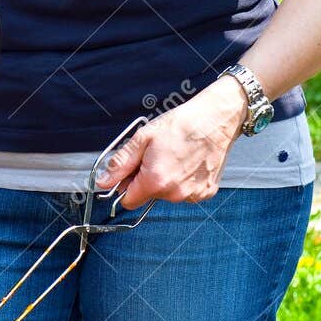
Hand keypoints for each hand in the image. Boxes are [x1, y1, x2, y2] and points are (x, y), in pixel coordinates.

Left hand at [96, 78, 246, 209]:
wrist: (216, 119)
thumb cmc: (182, 124)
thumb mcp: (143, 138)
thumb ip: (121, 163)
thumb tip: (104, 181)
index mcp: (155, 180)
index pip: (128, 201)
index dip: (126, 185)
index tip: (132, 172)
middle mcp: (174, 193)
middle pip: (148, 196)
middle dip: (147, 179)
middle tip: (157, 155)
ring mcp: (192, 194)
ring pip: (168, 194)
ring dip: (167, 180)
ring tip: (175, 156)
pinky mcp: (206, 192)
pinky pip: (186, 192)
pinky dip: (185, 180)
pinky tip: (189, 162)